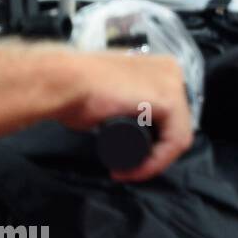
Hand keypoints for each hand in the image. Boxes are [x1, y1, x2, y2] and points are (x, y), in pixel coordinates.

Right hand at [56, 50, 194, 182]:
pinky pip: (175, 141)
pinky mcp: (169, 101)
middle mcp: (172, 70)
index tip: (128, 158)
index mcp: (160, 66)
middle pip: (174, 124)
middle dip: (153, 152)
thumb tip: (126, 118)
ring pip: (176, 135)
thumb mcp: (111, 93)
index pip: (169, 113)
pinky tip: (133, 170)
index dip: (153, 141)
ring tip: (125, 171)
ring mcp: (173, 84)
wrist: (60, 81)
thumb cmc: (73, 86)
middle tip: (127, 167)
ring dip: (152, 162)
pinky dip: (156, 162)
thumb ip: (124, 102)